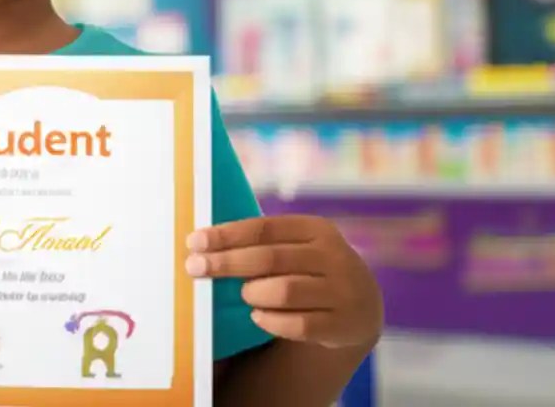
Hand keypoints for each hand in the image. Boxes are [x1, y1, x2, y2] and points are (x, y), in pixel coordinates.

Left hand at [185, 215, 382, 348]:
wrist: (360, 306)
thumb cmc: (309, 270)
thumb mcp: (297, 247)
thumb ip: (262, 244)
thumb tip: (202, 246)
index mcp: (315, 229)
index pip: (264, 228)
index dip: (227, 235)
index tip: (194, 241)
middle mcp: (332, 256)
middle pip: (270, 258)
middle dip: (227, 263)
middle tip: (195, 268)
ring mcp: (341, 291)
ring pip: (285, 291)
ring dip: (253, 293)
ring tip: (243, 295)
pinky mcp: (342, 324)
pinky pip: (298, 325)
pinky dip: (271, 321)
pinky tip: (258, 317)